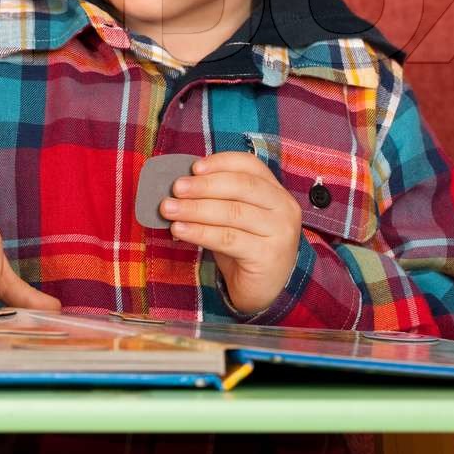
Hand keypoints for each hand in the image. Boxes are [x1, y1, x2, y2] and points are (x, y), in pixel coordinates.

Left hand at [161, 151, 300, 314]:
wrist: (262, 290)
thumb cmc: (244, 248)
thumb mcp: (233, 218)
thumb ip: (216, 198)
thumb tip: (180, 186)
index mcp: (275, 191)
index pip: (250, 165)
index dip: (220, 163)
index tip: (193, 167)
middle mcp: (283, 208)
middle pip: (241, 186)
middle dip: (204, 186)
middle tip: (175, 189)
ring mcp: (280, 232)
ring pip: (233, 212)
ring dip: (196, 209)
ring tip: (169, 209)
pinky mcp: (268, 256)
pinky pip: (228, 238)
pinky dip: (200, 232)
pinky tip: (180, 230)